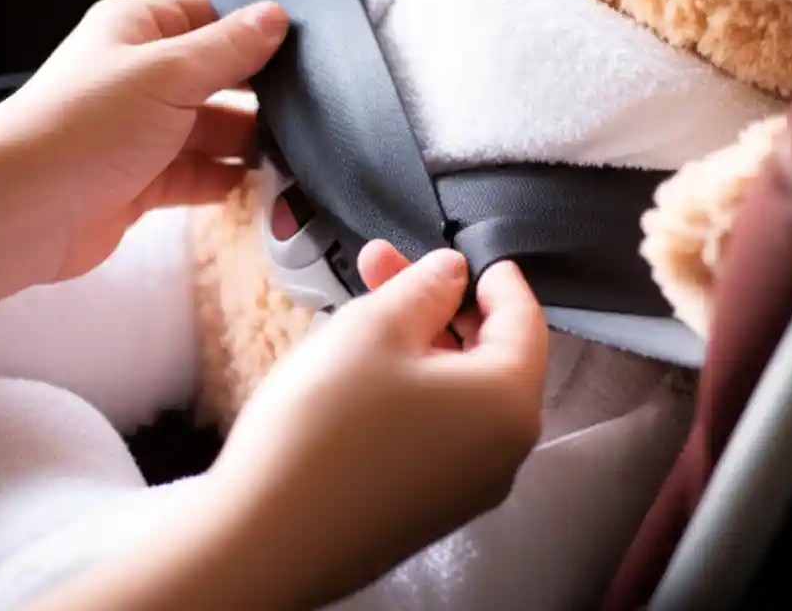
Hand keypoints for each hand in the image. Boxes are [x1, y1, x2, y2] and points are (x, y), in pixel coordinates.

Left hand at [0, 0, 288, 279]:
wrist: (23, 209)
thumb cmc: (83, 126)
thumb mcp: (168, 73)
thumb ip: (228, 49)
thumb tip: (275, 16)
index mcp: (136, 30)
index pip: (207, 15)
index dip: (251, 29)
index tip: (300, 48)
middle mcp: (138, 76)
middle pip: (216, 77)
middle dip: (256, 93)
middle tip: (305, 108)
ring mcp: (141, 132)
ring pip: (211, 130)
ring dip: (247, 143)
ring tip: (289, 153)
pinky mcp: (142, 181)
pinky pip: (199, 176)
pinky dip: (226, 180)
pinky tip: (257, 185)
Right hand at [24, 244, 547, 610]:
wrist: (265, 538)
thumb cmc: (324, 424)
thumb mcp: (373, 328)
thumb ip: (424, 288)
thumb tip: (453, 272)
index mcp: (509, 404)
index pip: (525, 323)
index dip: (496, 280)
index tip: (472, 255)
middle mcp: (502, 453)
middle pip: (487, 358)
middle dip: (437, 306)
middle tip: (384, 266)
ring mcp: (464, 489)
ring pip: (455, 396)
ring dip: (416, 346)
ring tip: (359, 313)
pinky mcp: (424, 510)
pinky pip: (434, 434)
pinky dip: (409, 393)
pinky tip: (358, 373)